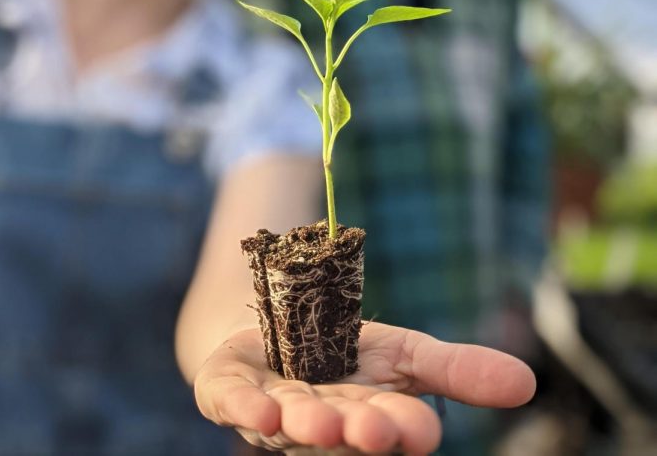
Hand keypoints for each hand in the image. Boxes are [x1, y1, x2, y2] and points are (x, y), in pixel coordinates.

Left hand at [194, 322, 535, 453]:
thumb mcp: (406, 352)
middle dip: (357, 431)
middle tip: (372, 429)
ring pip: (290, 422)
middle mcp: (321, 420)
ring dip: (305, 422)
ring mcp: (273, 407)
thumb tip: (527, 382)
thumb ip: (456, 369)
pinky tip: (261, 408)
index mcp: (365, 416)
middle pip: (341, 430)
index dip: (404, 428)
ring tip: (317, 419)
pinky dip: (244, 405)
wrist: (274, 324)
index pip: (390, 426)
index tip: (423, 428)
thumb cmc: (346, 347)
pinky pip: (230, 401)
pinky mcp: (229, 387)